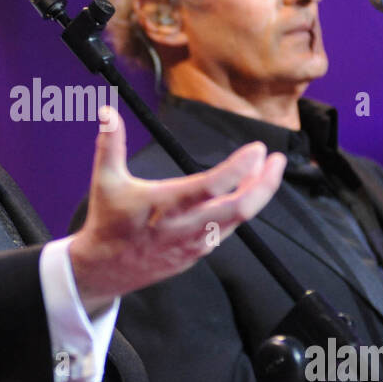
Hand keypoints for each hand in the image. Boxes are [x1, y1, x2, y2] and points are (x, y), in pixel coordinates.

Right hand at [69, 106, 284, 310]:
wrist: (106, 270)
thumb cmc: (107, 223)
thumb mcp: (105, 181)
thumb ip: (110, 144)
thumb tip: (106, 111)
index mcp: (166, 205)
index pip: (213, 185)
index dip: (240, 167)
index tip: (257, 150)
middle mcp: (186, 226)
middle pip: (241, 207)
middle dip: (265, 183)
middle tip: (277, 160)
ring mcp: (195, 243)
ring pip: (238, 220)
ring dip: (255, 194)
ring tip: (263, 171)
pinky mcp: (198, 254)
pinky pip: (227, 230)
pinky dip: (239, 210)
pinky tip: (242, 194)